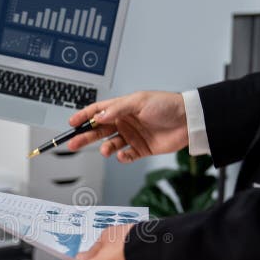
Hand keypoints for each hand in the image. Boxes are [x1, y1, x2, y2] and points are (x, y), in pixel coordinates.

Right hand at [67, 91, 187, 162]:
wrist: (188, 120)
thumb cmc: (167, 105)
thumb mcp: (139, 101)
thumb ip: (117, 109)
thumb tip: (99, 116)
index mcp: (122, 108)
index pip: (97, 112)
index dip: (84, 117)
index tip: (72, 123)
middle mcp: (125, 122)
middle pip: (99, 130)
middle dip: (85, 136)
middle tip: (73, 143)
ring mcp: (132, 136)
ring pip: (110, 144)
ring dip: (105, 148)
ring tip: (105, 150)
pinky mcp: (141, 149)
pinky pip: (126, 155)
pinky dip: (122, 157)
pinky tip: (122, 155)